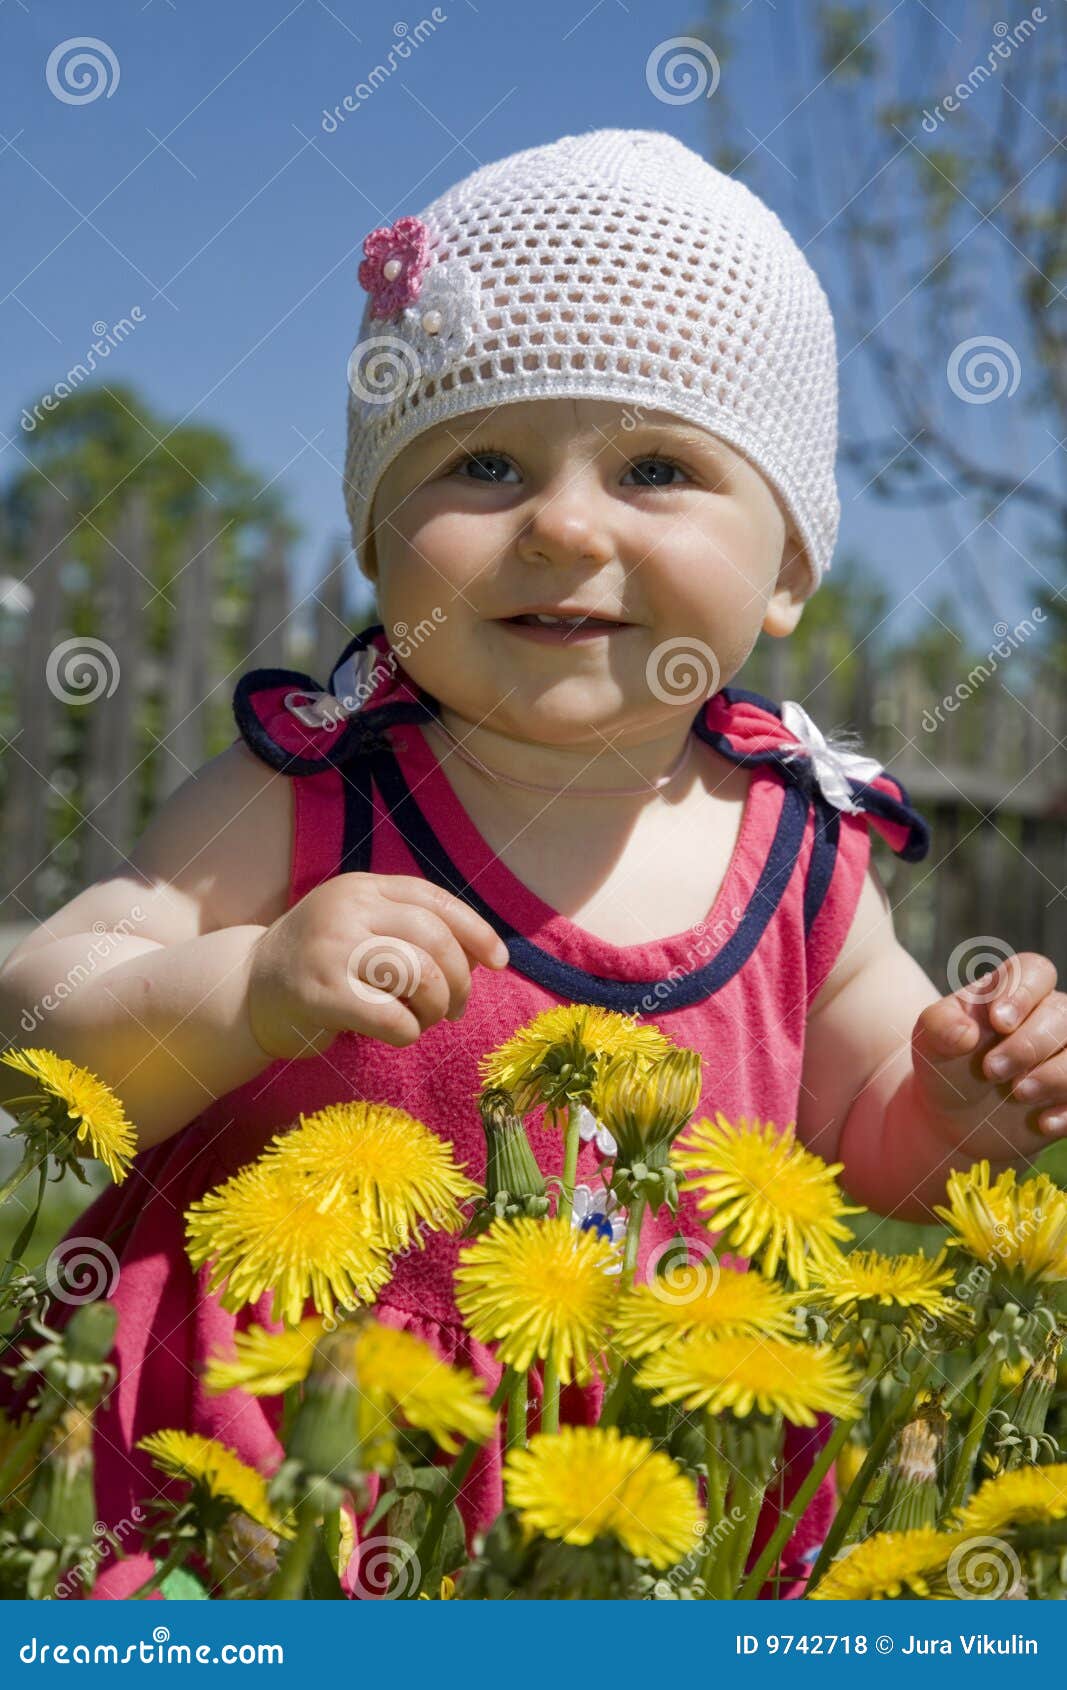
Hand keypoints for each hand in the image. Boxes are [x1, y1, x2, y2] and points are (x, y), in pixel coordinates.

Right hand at [246, 872, 509, 1059]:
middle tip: (455, 1008)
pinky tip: (400, 1034)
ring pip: (418, 974)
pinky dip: (409, 1031)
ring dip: (435, 1007)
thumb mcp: (357, 924)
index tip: (498, 962)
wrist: (244, 988)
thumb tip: (480, 953)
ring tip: (426, 1020)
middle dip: (460, 979)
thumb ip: (406, 926)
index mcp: (362, 888)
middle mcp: (348, 910)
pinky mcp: (320, 995)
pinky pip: (391, 1016)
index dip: (475, 931)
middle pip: (434, 938)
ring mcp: (332, 950)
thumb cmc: (318, 962)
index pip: (434, 900)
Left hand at [911, 951, 1066, 1152]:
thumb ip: (939, 1025)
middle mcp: (1047, 1017)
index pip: (1035, 971)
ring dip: (1055, 1075)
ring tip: (1019, 1094)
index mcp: (1012, 992)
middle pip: (1062, 1014)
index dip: (1023, 993)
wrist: (955, 1118)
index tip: (998, 1023)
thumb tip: (967, 1031)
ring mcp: (1065, 1055)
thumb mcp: (929, 1042)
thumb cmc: (945, 1065)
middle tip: (991, 1070)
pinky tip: (1043, 1122)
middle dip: (1029, 1044)